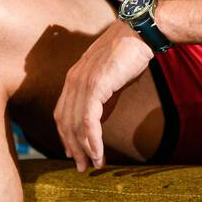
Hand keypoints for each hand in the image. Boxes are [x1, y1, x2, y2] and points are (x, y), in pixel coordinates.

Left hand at [54, 20, 153, 171]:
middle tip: (81, 167)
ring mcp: (82, 83)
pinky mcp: (95, 86)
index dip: (66, 135)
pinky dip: (92, 140)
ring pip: (76, 124)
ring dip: (83, 148)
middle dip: (72, 147)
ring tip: (92, 165)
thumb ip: (101, 98)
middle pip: (65, 122)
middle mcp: (73, 81)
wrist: (140, 34)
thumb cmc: (129, 54)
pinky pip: (88, 120)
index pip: (62, 113)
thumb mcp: (110, 79)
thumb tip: (98, 120)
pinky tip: (97, 153)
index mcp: (74, 78)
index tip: (73, 152)